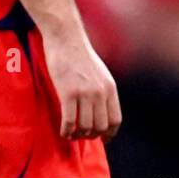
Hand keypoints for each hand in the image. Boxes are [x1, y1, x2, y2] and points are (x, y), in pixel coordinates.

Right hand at [40, 25, 121, 141]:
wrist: (66, 38)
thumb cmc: (80, 55)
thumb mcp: (100, 73)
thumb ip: (103, 91)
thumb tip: (101, 112)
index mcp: (110, 88)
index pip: (115, 120)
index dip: (109, 133)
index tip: (102, 138)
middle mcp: (100, 92)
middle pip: (100, 126)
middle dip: (91, 135)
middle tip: (81, 135)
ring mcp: (85, 93)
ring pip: (85, 127)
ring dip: (77, 135)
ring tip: (71, 133)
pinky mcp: (68, 92)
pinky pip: (69, 121)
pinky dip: (66, 131)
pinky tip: (63, 131)